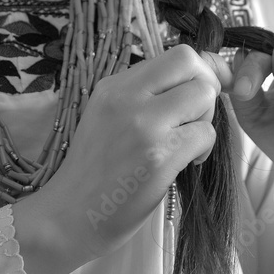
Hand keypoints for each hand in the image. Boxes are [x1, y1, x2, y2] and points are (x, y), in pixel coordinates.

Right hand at [33, 44, 220, 266]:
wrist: (67, 218)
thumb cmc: (93, 173)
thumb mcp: (108, 118)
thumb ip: (145, 96)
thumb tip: (199, 77)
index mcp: (114, 86)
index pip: (176, 55)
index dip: (199, 72)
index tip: (198, 96)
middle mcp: (126, 97)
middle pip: (192, 63)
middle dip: (206, 88)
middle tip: (194, 119)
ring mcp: (143, 125)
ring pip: (204, 96)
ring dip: (205, 121)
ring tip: (187, 145)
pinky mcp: (158, 156)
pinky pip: (205, 134)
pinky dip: (203, 150)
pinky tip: (185, 164)